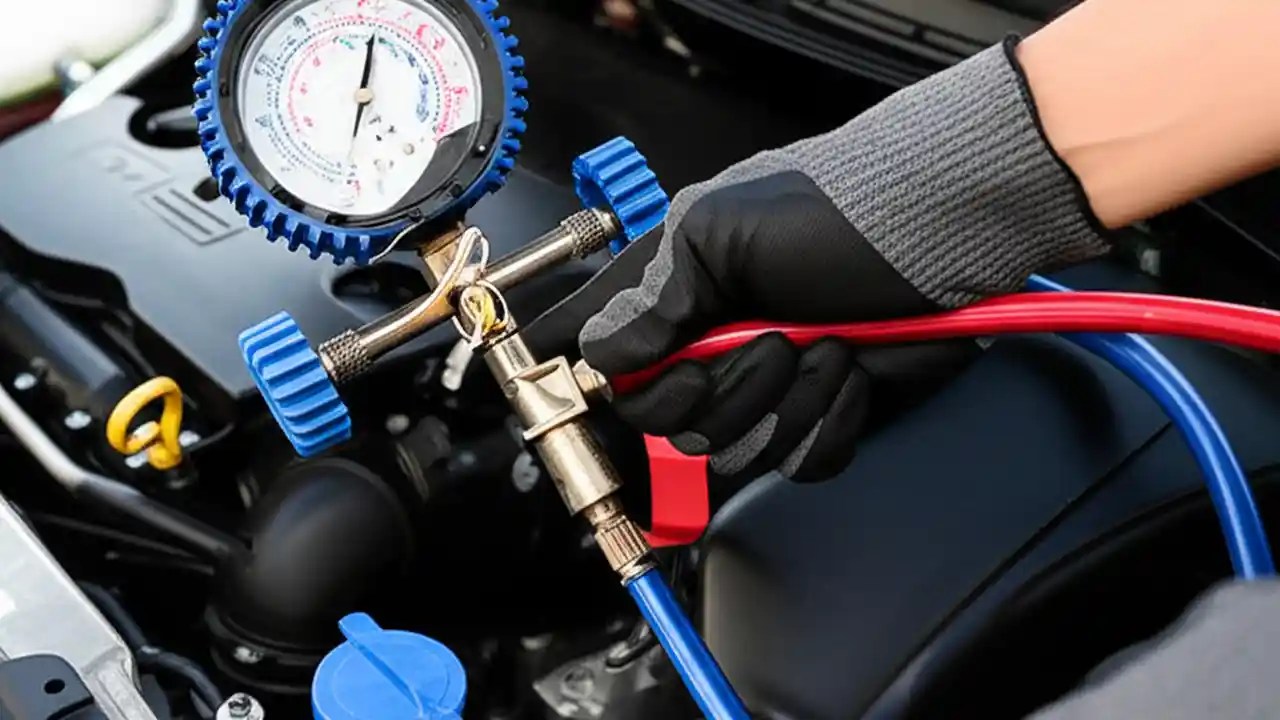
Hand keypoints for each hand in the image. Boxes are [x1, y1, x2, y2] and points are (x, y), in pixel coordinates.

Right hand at [528, 43, 1108, 482]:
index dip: (582, 374)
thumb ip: (653, 297)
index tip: (564, 391)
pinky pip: (800, 460)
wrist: (939, 233)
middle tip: (767, 340)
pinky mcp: (821, 413)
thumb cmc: (833, 211)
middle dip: (723, 390)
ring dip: (787, 400)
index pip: (600, 344)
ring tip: (826, 343)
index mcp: (675, 291)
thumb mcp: (720, 230)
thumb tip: (604, 356)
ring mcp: (767, 384)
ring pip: (736, 448)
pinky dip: (831, 420)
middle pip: (666, 422)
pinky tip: (852, 372)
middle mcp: (712, 342)